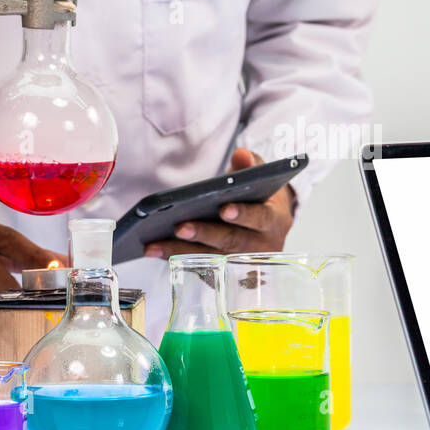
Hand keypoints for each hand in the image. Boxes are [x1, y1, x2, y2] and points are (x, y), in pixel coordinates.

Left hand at [144, 148, 295, 258]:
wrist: (267, 224)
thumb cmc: (260, 197)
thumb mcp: (261, 177)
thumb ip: (251, 164)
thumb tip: (242, 155)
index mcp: (275, 220)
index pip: (261, 218)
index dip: (244, 214)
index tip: (224, 209)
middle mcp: (262, 246)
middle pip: (232, 242)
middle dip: (205, 234)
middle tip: (180, 226)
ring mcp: (242, 264)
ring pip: (211, 258)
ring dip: (182, 251)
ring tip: (155, 243)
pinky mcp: (225, 273)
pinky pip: (199, 268)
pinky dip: (176, 258)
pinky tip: (155, 250)